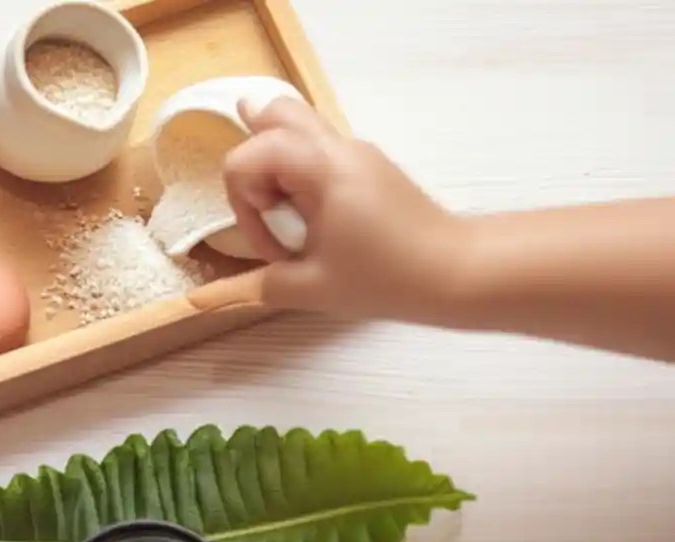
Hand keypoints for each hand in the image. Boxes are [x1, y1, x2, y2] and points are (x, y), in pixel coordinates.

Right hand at [222, 96, 469, 323]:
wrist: (456, 272)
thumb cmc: (386, 279)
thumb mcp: (313, 289)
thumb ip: (260, 285)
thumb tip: (217, 294)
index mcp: (321, 169)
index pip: (248, 157)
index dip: (244, 203)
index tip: (274, 244)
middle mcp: (338, 148)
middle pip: (275, 113)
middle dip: (255, 161)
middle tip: (269, 204)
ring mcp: (356, 151)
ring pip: (299, 123)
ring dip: (278, 163)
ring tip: (286, 207)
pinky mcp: (369, 165)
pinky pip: (320, 147)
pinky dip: (302, 172)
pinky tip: (313, 214)